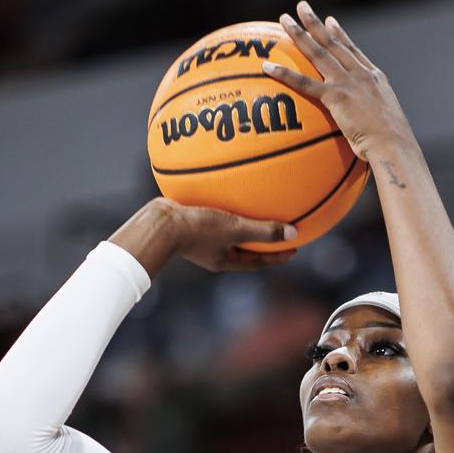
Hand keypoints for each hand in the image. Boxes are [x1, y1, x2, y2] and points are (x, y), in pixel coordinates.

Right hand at [111, 198, 299, 275]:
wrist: (159, 223)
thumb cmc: (195, 230)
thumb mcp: (234, 228)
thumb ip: (263, 231)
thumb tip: (293, 233)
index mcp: (224, 260)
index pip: (257, 262)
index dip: (277, 257)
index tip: (294, 248)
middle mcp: (213, 252)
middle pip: (244, 248)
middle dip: (262, 241)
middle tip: (280, 231)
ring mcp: (201, 238)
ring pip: (229, 231)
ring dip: (244, 223)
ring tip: (256, 209)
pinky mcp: (191, 221)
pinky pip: (215, 214)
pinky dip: (226, 206)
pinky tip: (229, 190)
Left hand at [263, 0, 416, 164]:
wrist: (395, 145)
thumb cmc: (391, 145)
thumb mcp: (385, 123)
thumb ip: (373, 116)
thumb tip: (367, 127)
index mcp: (374, 77)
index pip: (352, 51)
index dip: (339, 34)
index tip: (330, 21)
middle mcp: (360, 74)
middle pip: (332, 43)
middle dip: (315, 23)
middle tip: (301, 7)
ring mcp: (348, 83)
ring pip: (318, 53)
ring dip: (299, 35)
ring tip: (284, 20)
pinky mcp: (336, 97)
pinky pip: (305, 83)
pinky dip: (285, 74)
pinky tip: (268, 66)